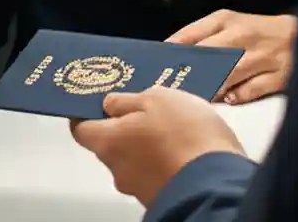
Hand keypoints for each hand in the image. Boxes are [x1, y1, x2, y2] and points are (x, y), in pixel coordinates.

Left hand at [71, 87, 244, 206]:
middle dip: (124, 128)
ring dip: (147, 146)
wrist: (217, 183)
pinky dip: (164, 161)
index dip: (86, 114)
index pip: (81, 129)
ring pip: (134, 160)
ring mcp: (138, 188)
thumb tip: (109, 104)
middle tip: (147, 110)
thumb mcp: (156, 98)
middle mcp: (117, 169)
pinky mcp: (160, 198)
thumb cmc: (184, 134)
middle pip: (110, 145)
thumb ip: (127, 101)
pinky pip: (155, 174)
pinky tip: (184, 149)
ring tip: (174, 128)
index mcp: (108, 142)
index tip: (98, 102)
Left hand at [167, 10, 296, 104]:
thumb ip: (202, 38)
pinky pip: (252, 89)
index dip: (170, 52)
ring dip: (209, 87)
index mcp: (225, 21)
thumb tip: (171, 58)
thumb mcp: (229, 25)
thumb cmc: (257, 32)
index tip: (154, 68)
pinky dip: (238, 96)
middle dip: (186, 73)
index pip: (191, 34)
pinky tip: (228, 100)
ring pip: (228, 73)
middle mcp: (242, 35)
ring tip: (192, 99)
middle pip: (207, 55)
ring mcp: (262, 56)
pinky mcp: (280, 75)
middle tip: (168, 89)